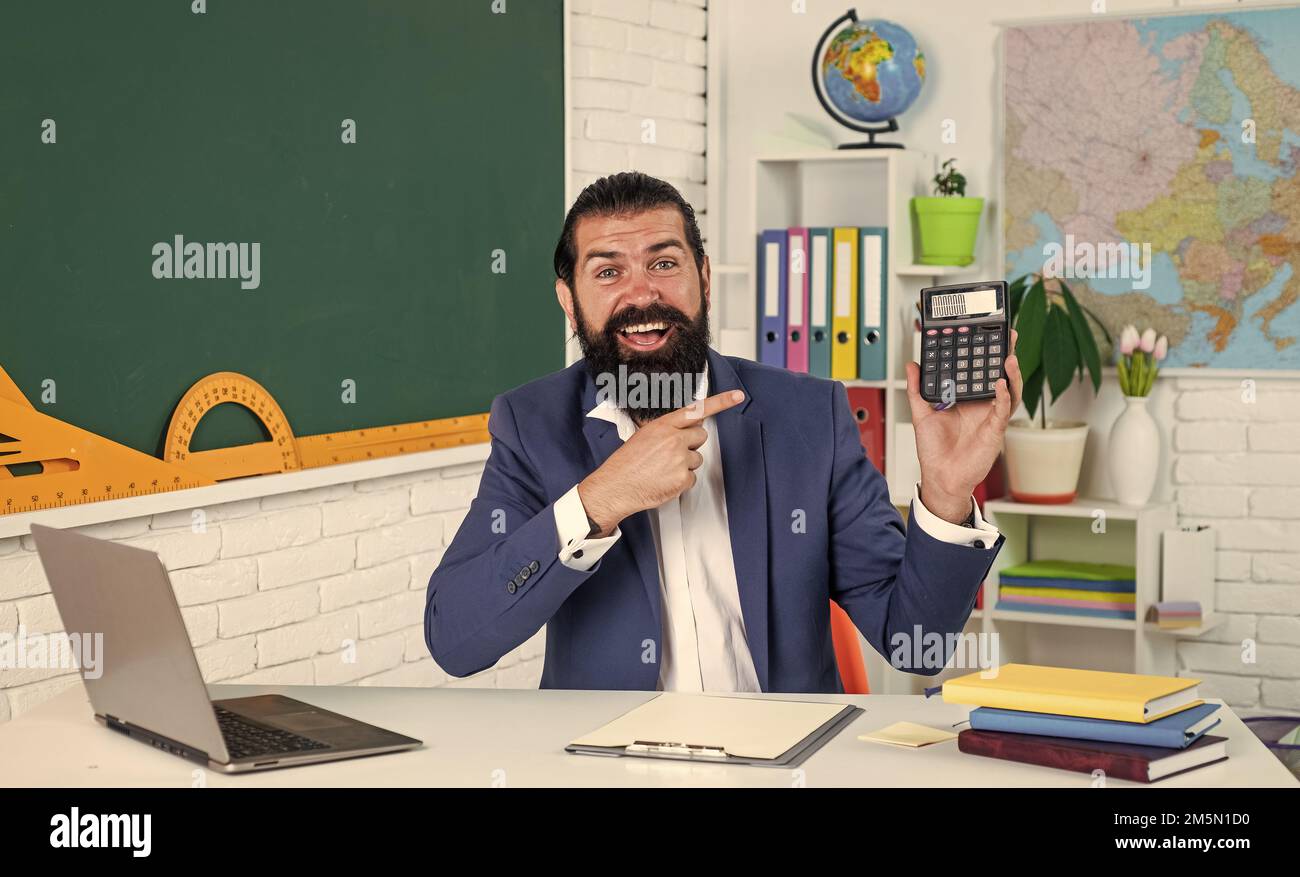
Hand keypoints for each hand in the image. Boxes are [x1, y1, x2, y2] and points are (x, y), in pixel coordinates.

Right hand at [578, 390, 745, 535]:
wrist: (616, 486)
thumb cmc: (626, 463)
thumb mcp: (643, 436)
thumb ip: (666, 431)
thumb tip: (684, 431)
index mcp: (663, 426)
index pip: (696, 410)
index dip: (721, 402)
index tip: (738, 396)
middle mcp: (674, 439)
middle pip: (701, 436)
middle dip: (691, 444)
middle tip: (672, 454)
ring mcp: (680, 459)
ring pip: (697, 459)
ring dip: (685, 465)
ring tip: (663, 470)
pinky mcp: (683, 479)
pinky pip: (692, 478)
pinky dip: (681, 482)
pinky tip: (664, 481)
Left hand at [904, 328, 1022, 523]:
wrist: (940, 477)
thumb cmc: (934, 450)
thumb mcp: (921, 413)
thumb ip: (917, 389)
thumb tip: (911, 365)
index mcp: (966, 398)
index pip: (978, 370)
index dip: (984, 353)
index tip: (984, 333)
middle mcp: (981, 405)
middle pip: (998, 375)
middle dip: (1005, 355)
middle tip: (1008, 336)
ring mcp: (990, 416)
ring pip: (1008, 390)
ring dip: (1010, 373)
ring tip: (1008, 357)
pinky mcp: (994, 430)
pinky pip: (1002, 410)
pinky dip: (1002, 396)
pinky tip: (1000, 384)